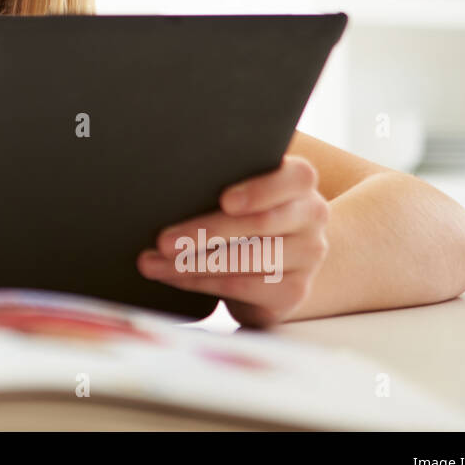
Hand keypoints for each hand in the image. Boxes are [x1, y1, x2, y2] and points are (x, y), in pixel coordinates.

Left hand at [135, 154, 330, 326]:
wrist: (279, 259)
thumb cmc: (246, 211)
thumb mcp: (242, 188)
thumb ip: (223, 175)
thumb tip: (171, 173)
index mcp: (299, 183)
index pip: (294, 179)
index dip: (259, 190)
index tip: (225, 200)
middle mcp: (311, 217)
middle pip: (260, 223)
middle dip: (205, 232)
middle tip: (163, 240)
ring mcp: (307, 257)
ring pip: (246, 260)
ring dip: (192, 263)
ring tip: (153, 262)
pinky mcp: (293, 291)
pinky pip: (241, 286)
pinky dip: (199, 282)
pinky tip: (172, 276)